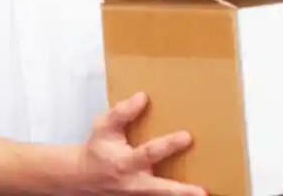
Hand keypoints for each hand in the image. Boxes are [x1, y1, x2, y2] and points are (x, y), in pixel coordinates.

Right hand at [77, 92, 205, 195]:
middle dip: (181, 192)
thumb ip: (122, 112)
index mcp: (125, 162)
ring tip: (202, 195)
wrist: (81, 177)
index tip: (187, 136)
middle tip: (201, 192)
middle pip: (160, 189)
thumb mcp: (104, 127)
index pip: (149, 153)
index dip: (168, 145)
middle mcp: (133, 183)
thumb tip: (142, 97)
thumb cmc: (97, 150)